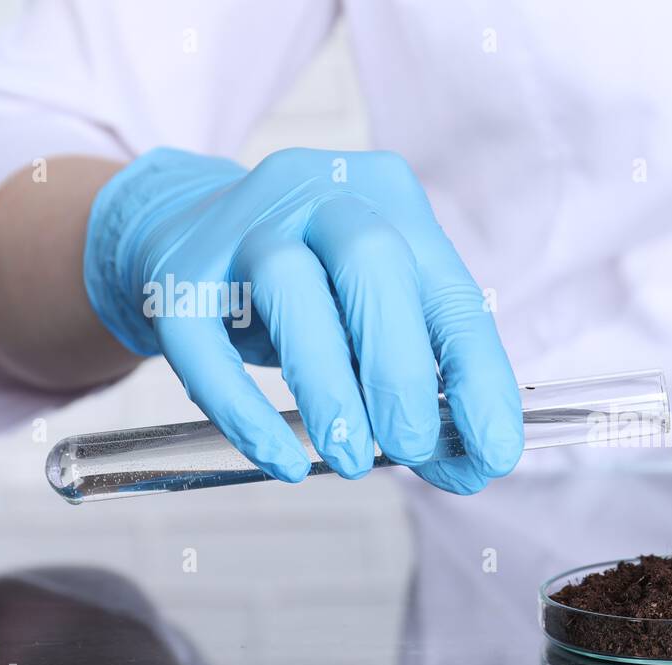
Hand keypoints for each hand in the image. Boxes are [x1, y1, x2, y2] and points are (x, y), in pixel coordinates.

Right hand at [84, 147, 522, 493]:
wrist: (188, 228)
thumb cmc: (317, 287)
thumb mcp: (382, 313)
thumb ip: (432, 380)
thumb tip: (476, 464)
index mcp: (395, 203)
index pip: (452, 294)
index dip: (479, 378)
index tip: (495, 452)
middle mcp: (322, 195)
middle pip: (372, 261)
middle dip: (400, 369)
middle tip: (412, 447)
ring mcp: (243, 223)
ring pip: (288, 285)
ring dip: (328, 386)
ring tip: (353, 460)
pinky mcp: (176, 272)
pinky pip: (204, 342)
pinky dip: (247, 412)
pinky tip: (287, 463)